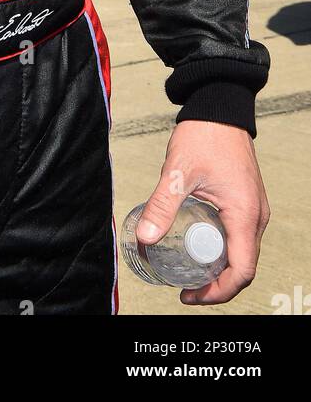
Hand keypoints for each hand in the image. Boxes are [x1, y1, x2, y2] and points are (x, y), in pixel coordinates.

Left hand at [137, 121, 269, 305]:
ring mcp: (253, 208)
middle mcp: (255, 216)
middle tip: (183, 286)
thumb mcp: (178, 172)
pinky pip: (238, 235)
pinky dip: (220, 248)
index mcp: (245, 215)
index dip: (217, 292)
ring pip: (240, 252)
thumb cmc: (205, 135)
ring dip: (217, 266)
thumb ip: (162, 204)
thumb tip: (145, 238)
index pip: (241, 271)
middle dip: (214, 283)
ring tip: (187, 269)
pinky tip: (196, 244)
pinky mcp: (245, 200)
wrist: (219, 106)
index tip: (190, 295)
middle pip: (242, 266)